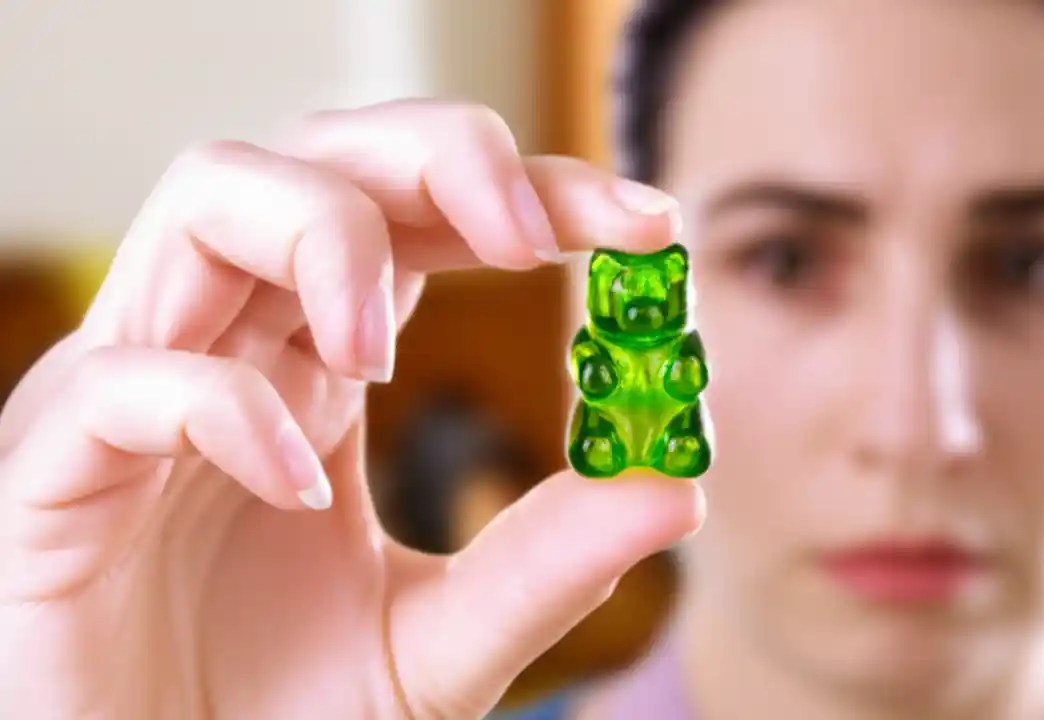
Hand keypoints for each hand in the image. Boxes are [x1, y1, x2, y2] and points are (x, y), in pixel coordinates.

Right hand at [0, 99, 701, 718]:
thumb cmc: (275, 714)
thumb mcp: (440, 643)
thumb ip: (544, 566)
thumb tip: (676, 487)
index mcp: (323, 361)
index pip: (426, 217)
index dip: (532, 192)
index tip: (644, 223)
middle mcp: (237, 344)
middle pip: (321, 156)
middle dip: (436, 160)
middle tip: (532, 234)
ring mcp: (141, 393)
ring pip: (207, 203)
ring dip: (321, 237)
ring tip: (379, 356)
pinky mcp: (55, 475)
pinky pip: (123, 383)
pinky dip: (218, 408)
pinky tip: (293, 487)